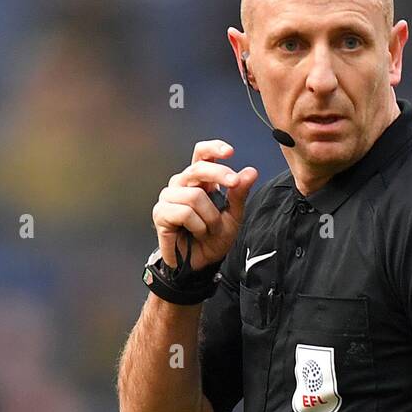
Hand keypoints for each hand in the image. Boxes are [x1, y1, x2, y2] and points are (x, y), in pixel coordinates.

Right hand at [152, 140, 257, 271]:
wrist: (200, 263)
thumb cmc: (213, 239)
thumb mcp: (233, 216)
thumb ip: (239, 193)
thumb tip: (251, 171)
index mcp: (199, 180)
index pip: (201, 154)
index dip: (213, 148)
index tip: (230, 152)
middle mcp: (182, 184)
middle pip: (199, 168)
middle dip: (220, 175)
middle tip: (234, 184)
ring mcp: (169, 197)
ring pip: (195, 196)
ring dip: (210, 217)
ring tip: (209, 230)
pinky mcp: (161, 213)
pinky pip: (184, 212)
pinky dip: (198, 226)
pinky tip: (196, 234)